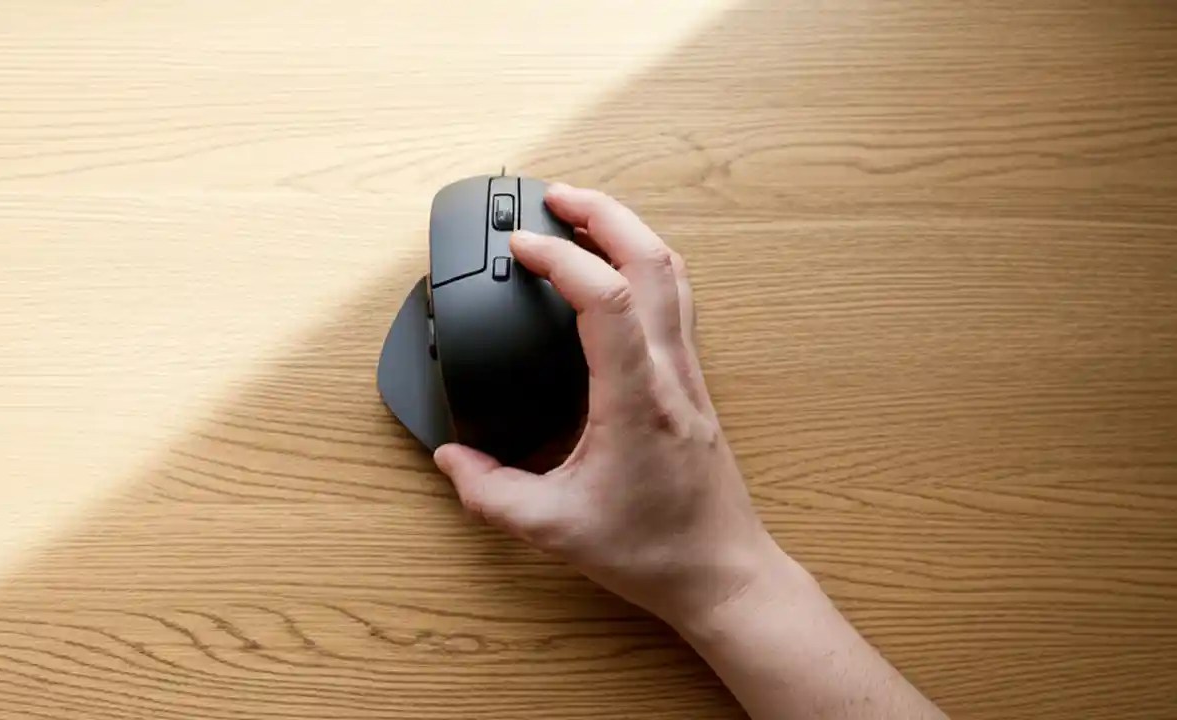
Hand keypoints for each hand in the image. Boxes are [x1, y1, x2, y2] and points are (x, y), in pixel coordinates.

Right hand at [434, 183, 769, 625]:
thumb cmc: (654, 552)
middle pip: (653, 261)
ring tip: (585, 214)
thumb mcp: (554, 530)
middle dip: (604, 214)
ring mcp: (689, 374)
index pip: (604, 301)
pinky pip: (676, 300)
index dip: (561, 258)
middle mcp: (670, 375)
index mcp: (636, 402)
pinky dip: (644, 264)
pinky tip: (617, 270)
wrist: (722, 573)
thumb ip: (492, 494)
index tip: (520, 247)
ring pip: (673, 274)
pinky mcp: (692, 383)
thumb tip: (453, 461)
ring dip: (630, 231)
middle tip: (556, 196)